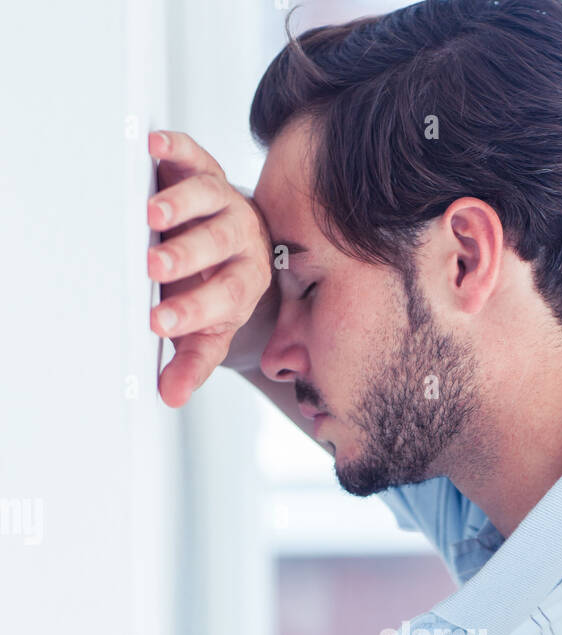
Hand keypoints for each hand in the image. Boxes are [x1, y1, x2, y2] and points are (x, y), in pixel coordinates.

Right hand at [146, 129, 273, 407]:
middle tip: (155, 268)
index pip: (222, 299)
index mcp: (243, 283)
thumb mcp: (210, 328)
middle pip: (217, 246)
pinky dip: (175, 148)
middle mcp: (241, 240)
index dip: (192, 312)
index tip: (159, 322)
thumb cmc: (216, 287)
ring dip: (181, 205)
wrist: (238, 243)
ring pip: (209, 198)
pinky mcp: (205, 168)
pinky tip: (153, 146)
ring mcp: (224, 201)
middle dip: (187, 258)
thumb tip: (170, 396)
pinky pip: (194, 155)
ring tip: (152, 215)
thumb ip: (193, 360)